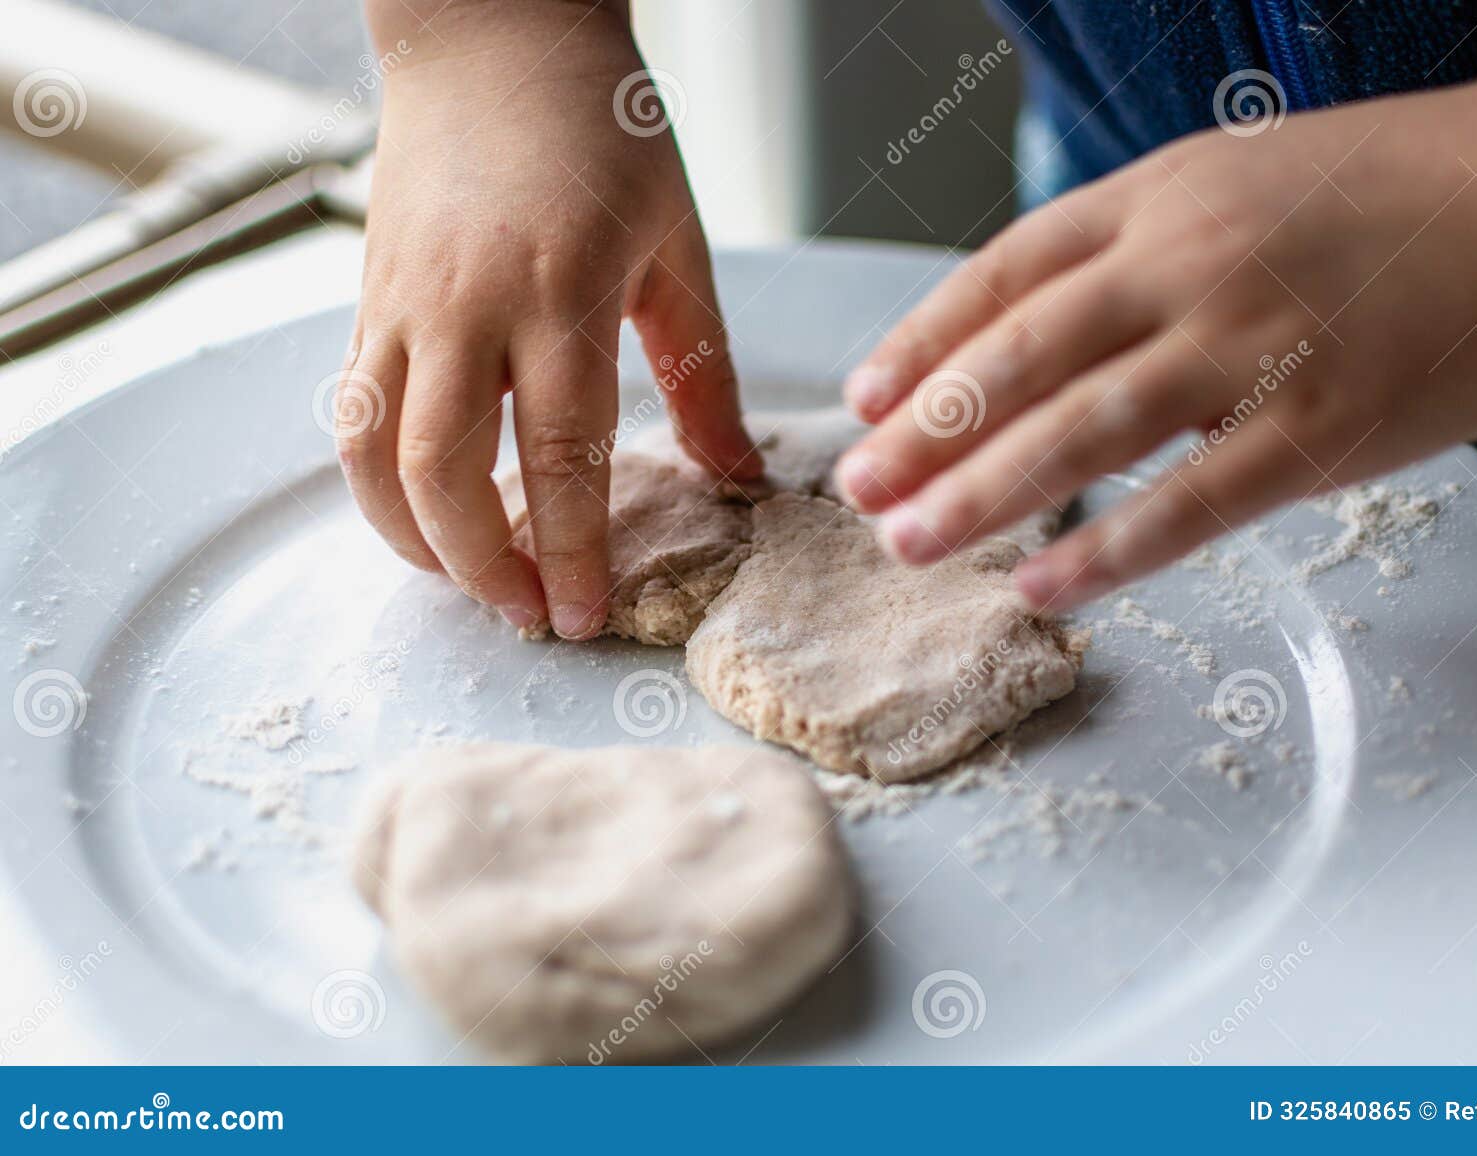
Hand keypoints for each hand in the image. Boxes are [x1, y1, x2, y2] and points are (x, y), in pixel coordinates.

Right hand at [339, 0, 758, 638]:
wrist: (493, 36)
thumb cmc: (603, 132)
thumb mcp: (677, 246)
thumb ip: (704, 373)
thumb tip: (736, 477)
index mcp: (561, 292)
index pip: (561, 456)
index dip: (572, 551)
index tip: (583, 617)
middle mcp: (467, 306)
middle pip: (443, 476)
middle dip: (482, 568)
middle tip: (527, 616)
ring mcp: (402, 305)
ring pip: (373, 457)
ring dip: (413, 541)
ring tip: (468, 579)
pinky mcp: (367, 301)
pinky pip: (352, 414)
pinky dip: (378, 485)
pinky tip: (424, 514)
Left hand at [833, 58, 1476, 612]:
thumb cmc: (1387, 195)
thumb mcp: (1232, 180)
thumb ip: (1134, 245)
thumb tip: (1037, 329)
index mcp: (1159, 200)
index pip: (1002, 275)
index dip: (922, 342)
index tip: (864, 400)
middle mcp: (1189, 264)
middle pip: (1020, 358)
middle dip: (926, 432)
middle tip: (861, 491)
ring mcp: (1253, 345)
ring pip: (1083, 429)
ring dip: (984, 494)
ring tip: (913, 543)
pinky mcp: (1319, 427)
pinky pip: (1189, 502)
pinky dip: (1107, 551)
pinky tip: (1043, 587)